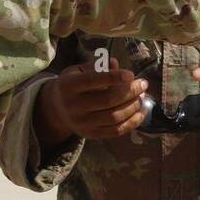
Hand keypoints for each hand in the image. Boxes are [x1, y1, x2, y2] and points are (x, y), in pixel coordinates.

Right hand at [34, 59, 148, 147]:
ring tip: (142, 96)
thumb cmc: (72, 84)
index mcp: (69, 86)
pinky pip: (115, 131)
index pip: (93, 81)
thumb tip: (116, 64)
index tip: (131, 74)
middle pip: (107, 100)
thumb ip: (97, 66)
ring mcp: (82, 123)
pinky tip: (141, 112)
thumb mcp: (78, 70)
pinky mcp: (90, 135)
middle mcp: (73, 106)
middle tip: (143, 84)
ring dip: (133, 106)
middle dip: (130, 92)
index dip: (113, 77)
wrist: (56, 109)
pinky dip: (132, 122)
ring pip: (114, 117)